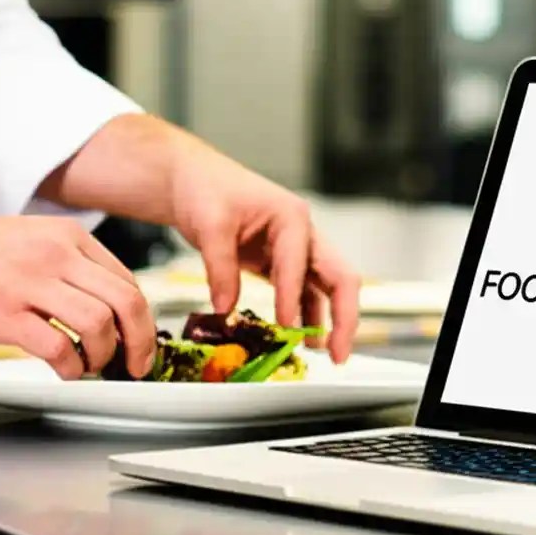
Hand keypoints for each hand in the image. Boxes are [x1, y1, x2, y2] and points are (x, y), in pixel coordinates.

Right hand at [0, 198, 156, 379]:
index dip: (142, 319)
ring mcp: (29, 283)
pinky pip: (58, 347)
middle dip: (141, 341)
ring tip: (91, 366)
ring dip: (104, 356)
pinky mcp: (3, 314)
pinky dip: (71, 367)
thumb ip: (71, 265)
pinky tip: (65, 371)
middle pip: (126, 302)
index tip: (140, 341)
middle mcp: (56, 255)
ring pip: (98, 325)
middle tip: (138, 365)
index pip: (127, 281)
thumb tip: (109, 305)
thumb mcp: (33, 240)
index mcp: (68, 237)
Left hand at [169, 138, 360, 363]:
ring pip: (326, 289)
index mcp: (292, 217)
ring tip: (325, 354)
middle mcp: (303, 234)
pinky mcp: (281, 264)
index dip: (293, 298)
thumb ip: (220, 267)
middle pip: (339, 278)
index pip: (301, 264)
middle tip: (338, 353)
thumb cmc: (205, 188)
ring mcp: (296, 250)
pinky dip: (304, 315)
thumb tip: (226, 308)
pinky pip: (302, 293)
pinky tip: (302, 337)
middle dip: (344, 317)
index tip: (285, 326)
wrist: (191, 181)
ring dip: (329, 321)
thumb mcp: (209, 224)